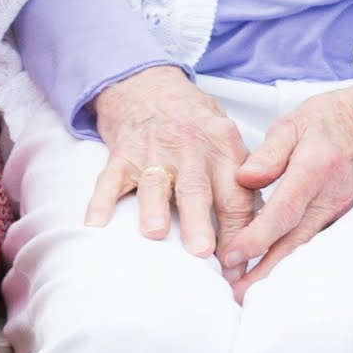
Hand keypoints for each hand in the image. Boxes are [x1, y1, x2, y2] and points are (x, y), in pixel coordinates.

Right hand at [83, 65, 252, 247]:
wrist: (149, 85)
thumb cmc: (194, 124)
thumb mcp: (226, 141)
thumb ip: (241, 182)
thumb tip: (256, 240)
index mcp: (224, 146)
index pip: (236, 194)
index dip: (238, 232)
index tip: (237, 267)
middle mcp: (190, 147)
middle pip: (197, 188)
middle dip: (200, 221)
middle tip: (203, 251)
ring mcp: (153, 149)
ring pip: (155, 183)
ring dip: (155, 209)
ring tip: (155, 233)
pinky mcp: (122, 153)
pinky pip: (109, 179)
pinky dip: (101, 202)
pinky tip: (95, 225)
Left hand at [221, 61, 352, 289]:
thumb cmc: (330, 120)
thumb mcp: (293, 122)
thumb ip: (269, 152)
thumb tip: (244, 178)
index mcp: (315, 168)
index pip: (283, 211)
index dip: (256, 237)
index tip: (230, 255)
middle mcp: (330, 195)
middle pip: (294, 242)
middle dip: (262, 271)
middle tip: (233, 294)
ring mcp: (338, 210)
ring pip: (304, 247)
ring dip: (275, 272)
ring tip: (245, 292)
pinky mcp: (340, 217)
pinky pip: (313, 243)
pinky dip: (291, 260)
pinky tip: (271, 273)